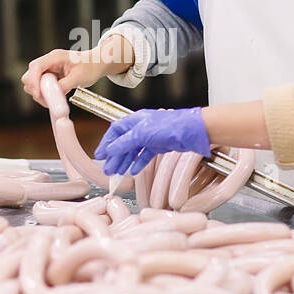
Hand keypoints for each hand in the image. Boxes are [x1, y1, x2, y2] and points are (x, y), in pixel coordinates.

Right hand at [21, 48, 114, 107]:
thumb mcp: (80, 77)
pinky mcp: (50, 76)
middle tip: (46, 100)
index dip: (33, 81)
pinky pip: (41, 86)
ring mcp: (49, 68)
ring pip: (33, 82)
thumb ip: (65, 85)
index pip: (36, 66)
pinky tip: (55, 98)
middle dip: (35, 89)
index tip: (37, 94)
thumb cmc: (91, 67)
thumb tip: (54, 94)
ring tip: (53, 100)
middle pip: (30, 74)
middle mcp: (49, 61)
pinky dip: (44, 94)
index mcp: (55, 57)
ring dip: (39, 93)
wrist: (97, 64)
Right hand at [94, 107, 210, 176]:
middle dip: (115, 156)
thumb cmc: (171, 126)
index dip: (106, 143)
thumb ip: (124, 142)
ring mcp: (152, 136)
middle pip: (123, 142)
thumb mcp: (142, 133)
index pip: (115, 131)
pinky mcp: (161, 145)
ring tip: (118, 173)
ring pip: (134, 150)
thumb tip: (110, 150)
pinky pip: (146, 155)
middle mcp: (142, 127)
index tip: (100, 155)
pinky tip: (134, 171)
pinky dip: (139, 163)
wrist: (194, 131)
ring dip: (125, 162)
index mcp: (136, 120)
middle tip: (108, 169)